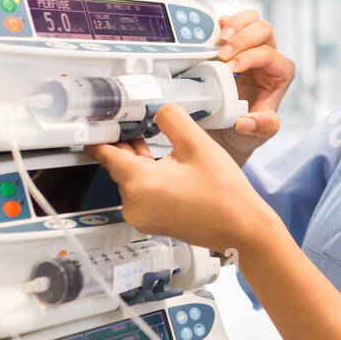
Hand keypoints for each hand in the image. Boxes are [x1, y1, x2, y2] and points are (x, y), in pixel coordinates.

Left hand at [86, 103, 278, 254]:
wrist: (242, 229)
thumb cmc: (225, 195)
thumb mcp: (198, 144)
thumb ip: (171, 119)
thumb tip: (156, 111)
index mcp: (140, 184)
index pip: (104, 153)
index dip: (101, 133)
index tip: (98, 121)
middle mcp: (133, 205)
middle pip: (118, 165)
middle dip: (127, 144)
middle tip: (140, 124)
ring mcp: (141, 217)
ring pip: (130, 179)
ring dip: (140, 161)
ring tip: (163, 148)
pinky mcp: (151, 223)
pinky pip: (141, 194)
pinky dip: (149, 178)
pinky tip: (168, 168)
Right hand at [211, 10, 293, 165]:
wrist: (226, 130)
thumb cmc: (247, 130)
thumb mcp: (258, 134)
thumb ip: (260, 127)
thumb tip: (246, 120)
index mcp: (279, 74)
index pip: (269, 55)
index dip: (250, 58)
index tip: (230, 68)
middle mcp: (267, 57)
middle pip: (264, 30)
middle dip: (242, 38)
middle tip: (222, 54)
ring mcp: (249, 47)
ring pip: (251, 19)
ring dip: (234, 24)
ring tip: (219, 39)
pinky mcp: (231, 45)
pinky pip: (230, 23)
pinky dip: (221, 23)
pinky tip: (213, 32)